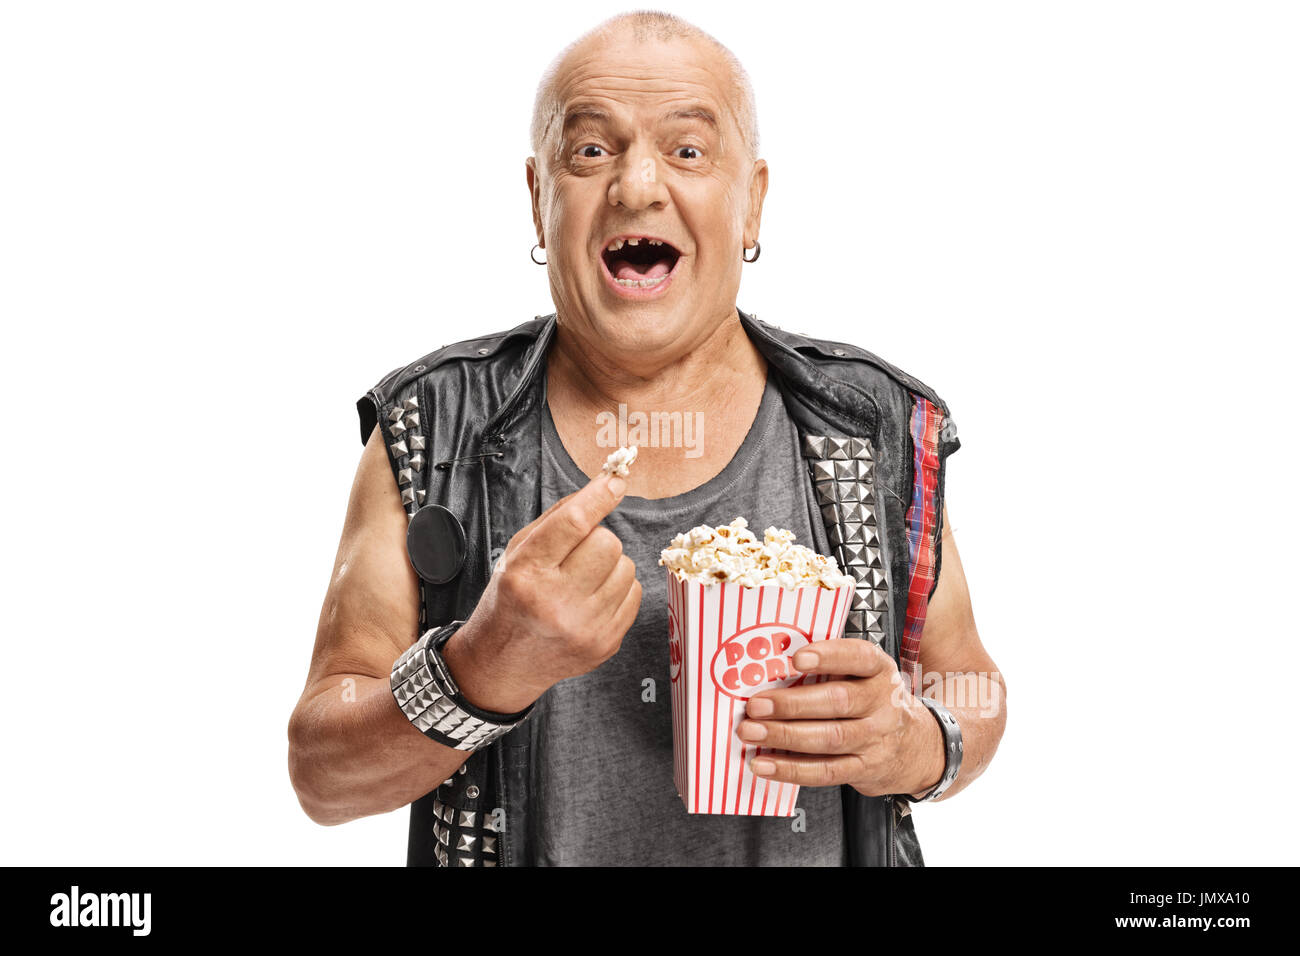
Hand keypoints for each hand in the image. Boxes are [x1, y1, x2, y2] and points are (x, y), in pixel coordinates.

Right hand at [442, 471, 641, 712]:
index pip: (574, 524)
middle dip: (597, 539)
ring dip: (610, 566)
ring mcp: (584, 628)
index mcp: (526, 574)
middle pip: (608, 543)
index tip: (615, 481)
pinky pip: (635, 594)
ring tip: (583, 580)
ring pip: (627, 567)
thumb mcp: (517, 554)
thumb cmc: (511, 600)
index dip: (599, 497)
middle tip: (577, 555)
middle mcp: (554, 602)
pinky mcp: (606, 644)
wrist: (504, 663)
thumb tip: (603, 486)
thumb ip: (558, 518)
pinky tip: (593, 600)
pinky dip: (618, 590)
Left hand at [737, 639, 944, 797]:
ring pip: (829, 738)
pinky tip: (764, 763)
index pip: (858, 657)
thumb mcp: (864, 675)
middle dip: (792, 704)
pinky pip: (825, 771)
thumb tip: (773, 663)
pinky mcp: (864, 770)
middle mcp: (882, 703)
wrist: (915, 747)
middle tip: (756, 705)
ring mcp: (875, 740)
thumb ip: (830, 667)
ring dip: (784, 736)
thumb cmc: (873, 700)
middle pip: (837, 702)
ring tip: (751, 731)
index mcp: (879, 671)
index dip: (828, 656)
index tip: (796, 658)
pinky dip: (790, 769)